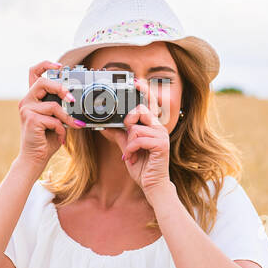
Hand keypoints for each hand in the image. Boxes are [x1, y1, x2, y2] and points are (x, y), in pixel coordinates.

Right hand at [17, 60, 84, 171]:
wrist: (35, 158)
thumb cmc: (46, 139)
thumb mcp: (56, 119)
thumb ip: (60, 107)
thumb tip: (75, 99)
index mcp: (33, 98)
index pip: (34, 72)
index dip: (46, 64)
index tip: (60, 66)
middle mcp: (26, 101)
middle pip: (42, 81)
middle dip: (60, 88)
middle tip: (71, 98)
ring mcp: (27, 109)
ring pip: (53, 105)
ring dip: (66, 118)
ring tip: (72, 126)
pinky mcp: (30, 119)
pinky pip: (54, 120)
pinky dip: (61, 129)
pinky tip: (60, 137)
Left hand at [100, 78, 170, 195]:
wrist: (152, 185)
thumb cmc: (142, 167)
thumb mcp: (127, 148)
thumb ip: (120, 135)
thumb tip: (106, 126)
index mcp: (152, 126)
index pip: (149, 104)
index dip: (144, 91)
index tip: (135, 81)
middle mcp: (158, 128)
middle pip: (140, 110)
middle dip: (128, 120)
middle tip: (125, 132)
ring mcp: (161, 135)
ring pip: (136, 128)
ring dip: (128, 143)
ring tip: (129, 154)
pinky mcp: (161, 144)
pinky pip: (138, 139)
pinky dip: (130, 149)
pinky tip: (131, 157)